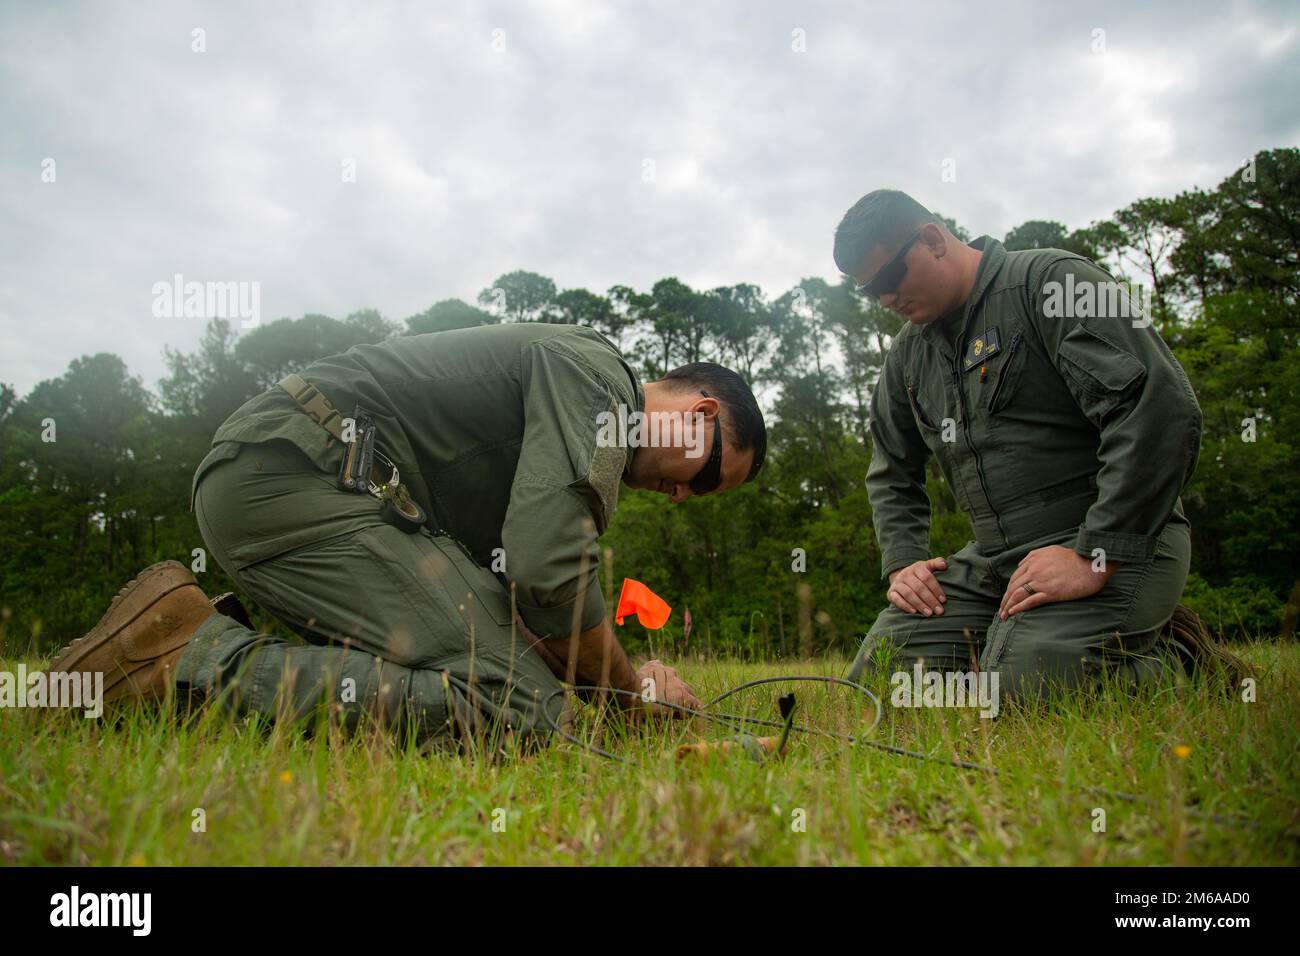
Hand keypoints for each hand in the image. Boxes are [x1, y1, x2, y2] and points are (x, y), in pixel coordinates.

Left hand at [628, 659, 700, 718]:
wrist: (628, 688)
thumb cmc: (644, 707)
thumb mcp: (663, 715)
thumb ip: (677, 713)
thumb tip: (687, 713)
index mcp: (681, 693)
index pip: (695, 701)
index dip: (695, 707)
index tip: (693, 710)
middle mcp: (677, 679)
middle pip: (687, 688)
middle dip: (686, 696)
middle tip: (679, 703)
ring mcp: (667, 670)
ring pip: (675, 677)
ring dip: (672, 684)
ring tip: (663, 691)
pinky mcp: (656, 664)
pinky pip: (662, 669)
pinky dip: (660, 675)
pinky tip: (653, 680)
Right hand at [887, 557, 948, 616]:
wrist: (903, 579)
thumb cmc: (922, 575)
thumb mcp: (929, 567)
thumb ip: (938, 563)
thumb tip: (944, 565)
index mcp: (917, 567)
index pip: (927, 578)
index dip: (936, 589)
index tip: (943, 600)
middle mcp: (906, 574)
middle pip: (919, 587)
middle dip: (930, 600)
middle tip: (939, 611)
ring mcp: (897, 583)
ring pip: (908, 594)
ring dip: (919, 604)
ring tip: (929, 614)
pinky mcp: (891, 592)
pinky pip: (897, 599)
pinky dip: (905, 606)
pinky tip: (914, 612)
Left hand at [998, 545, 1115, 619]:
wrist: (1092, 563)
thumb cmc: (1075, 557)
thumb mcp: (1051, 550)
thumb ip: (1035, 555)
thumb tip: (1022, 564)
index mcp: (1033, 560)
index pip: (1015, 577)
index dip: (1008, 589)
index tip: (1006, 597)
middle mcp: (1033, 570)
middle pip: (1012, 587)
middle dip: (1005, 600)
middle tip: (1001, 610)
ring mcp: (1041, 582)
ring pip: (1017, 595)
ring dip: (1008, 606)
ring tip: (1004, 615)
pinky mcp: (1050, 592)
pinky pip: (1029, 601)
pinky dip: (1018, 608)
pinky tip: (1012, 613)